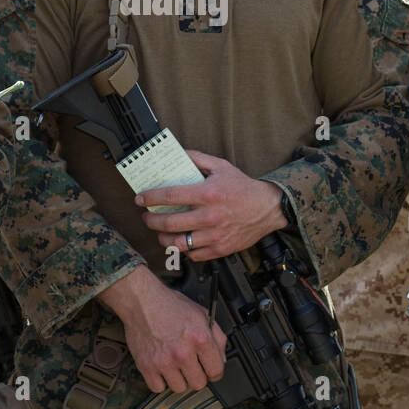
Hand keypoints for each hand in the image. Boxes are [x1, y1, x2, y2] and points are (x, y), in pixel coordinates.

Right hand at [98, 267, 228, 393]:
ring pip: (179, 388)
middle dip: (197, 375)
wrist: (141, 301)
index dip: (215, 371)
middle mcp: (183, 353)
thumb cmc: (169, 305)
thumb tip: (221, 359)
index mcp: (200, 339)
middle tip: (191, 365)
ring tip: (175, 365)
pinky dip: (160, 380)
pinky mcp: (147, 366)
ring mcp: (164, 362)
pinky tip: (162, 368)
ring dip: (178, 379)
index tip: (210, 370)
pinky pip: (158, 388)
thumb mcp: (202, 314)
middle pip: (198, 384)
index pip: (216, 371)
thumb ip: (217, 337)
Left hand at [136, 150, 286, 260]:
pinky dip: (182, 250)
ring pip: (177, 244)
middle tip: (146, 216)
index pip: (170, 196)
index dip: (150, 197)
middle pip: (168, 223)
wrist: (268, 208)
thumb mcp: (221, 166)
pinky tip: (179, 241)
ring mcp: (214, 235)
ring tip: (159, 231)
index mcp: (207, 194)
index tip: (140, 198)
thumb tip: (176, 153)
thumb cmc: (243, 187)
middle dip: (151, 220)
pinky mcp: (220, 248)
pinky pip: (193, 254)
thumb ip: (197, 158)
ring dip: (162, 238)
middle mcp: (209, 216)